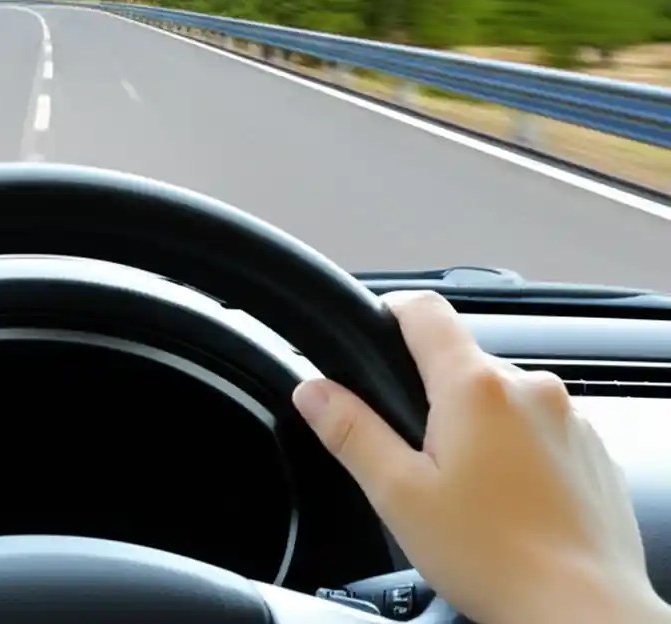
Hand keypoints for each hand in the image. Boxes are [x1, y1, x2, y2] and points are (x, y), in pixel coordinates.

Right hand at [292, 290, 670, 623]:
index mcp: (475, 387)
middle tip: (417, 461)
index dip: (391, 311)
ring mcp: (569, 418)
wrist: (581, 610)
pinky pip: (541, 430)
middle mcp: (529, 389)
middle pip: (462, 363)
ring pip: (502, 400)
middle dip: (432, 398)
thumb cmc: (494, 557)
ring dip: (478, 428)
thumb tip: (312, 391)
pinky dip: (517, 453)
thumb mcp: (398, 494)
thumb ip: (350, 432)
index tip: (376, 331)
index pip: (426, 311)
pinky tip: (506, 503)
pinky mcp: (593, 450)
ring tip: (466, 493)